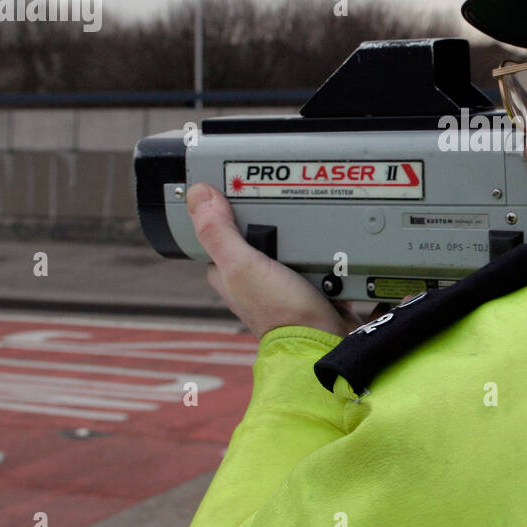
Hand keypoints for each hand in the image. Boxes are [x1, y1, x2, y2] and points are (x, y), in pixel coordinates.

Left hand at [187, 182, 357, 337]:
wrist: (326, 341)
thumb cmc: (281, 313)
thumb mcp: (243, 266)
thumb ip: (219, 232)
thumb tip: (197, 193)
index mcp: (227, 273)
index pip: (220, 228)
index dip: (228, 207)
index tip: (244, 184)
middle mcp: (251, 278)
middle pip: (257, 230)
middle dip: (273, 217)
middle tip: (285, 201)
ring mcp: (282, 281)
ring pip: (288, 241)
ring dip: (301, 232)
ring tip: (312, 221)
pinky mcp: (310, 284)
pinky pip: (315, 255)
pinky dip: (322, 248)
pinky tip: (328, 241)